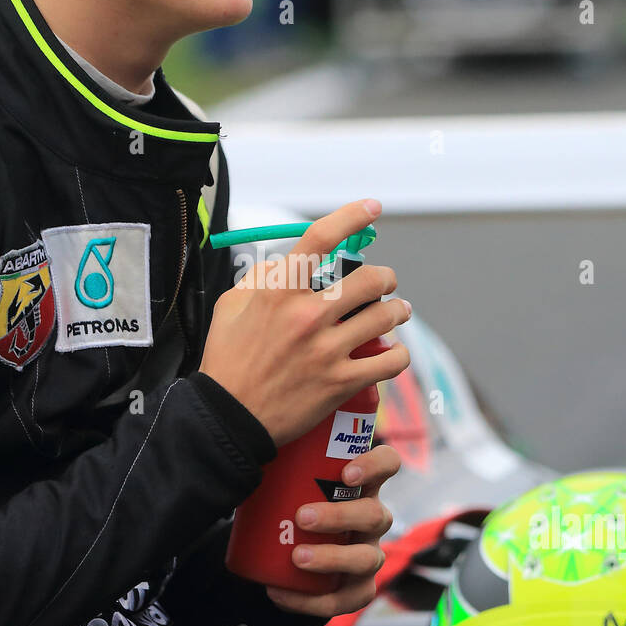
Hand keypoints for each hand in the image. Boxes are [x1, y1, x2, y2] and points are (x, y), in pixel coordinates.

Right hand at [200, 199, 412, 447]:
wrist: (228, 418)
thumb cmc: (227, 361)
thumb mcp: (230, 307)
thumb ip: (260, 278)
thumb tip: (287, 261)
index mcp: (279, 292)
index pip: (321, 239)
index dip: (352, 217)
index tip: (373, 207)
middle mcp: (307, 316)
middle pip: (369, 280)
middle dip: (385, 278)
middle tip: (386, 282)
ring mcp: (327, 351)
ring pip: (385, 317)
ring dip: (398, 311)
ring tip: (398, 312)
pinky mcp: (340, 382)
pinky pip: (389, 361)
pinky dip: (398, 354)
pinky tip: (394, 351)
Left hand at [264, 443, 400, 618]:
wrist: (280, 551)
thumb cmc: (287, 501)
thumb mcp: (285, 478)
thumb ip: (272, 460)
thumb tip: (240, 441)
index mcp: (361, 485)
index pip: (387, 464)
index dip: (376, 466)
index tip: (346, 474)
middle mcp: (372, 518)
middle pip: (375, 515)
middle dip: (340, 516)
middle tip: (302, 517)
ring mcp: (368, 554)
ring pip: (367, 559)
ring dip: (332, 558)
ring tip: (296, 557)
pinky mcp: (358, 588)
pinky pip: (346, 599)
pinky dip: (312, 600)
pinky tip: (279, 593)